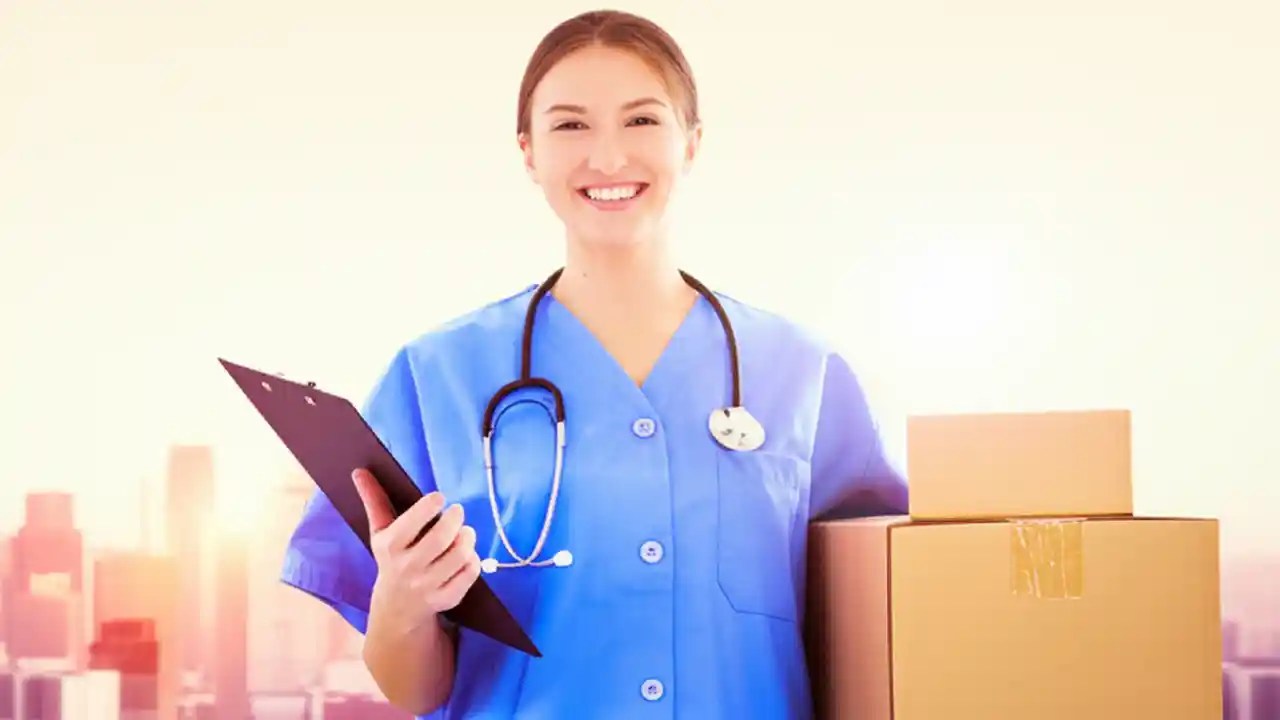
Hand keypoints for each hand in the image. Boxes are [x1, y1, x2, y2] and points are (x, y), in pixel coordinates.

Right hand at [352, 468, 481, 630]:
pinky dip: (473, 559)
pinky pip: (469, 574)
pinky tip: (466, 554)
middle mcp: (408, 567)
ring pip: (458, 555)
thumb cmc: (392, 558)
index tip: (439, 498)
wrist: (397, 607)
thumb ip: (374, 500)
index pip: (413, 522)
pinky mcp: (447, 598)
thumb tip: (359, 471)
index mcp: (390, 546)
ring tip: (465, 531)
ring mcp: (428, 586)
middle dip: (454, 519)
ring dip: (467, 537)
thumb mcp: (380, 531)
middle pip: (441, 538)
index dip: (430, 505)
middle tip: (457, 511)